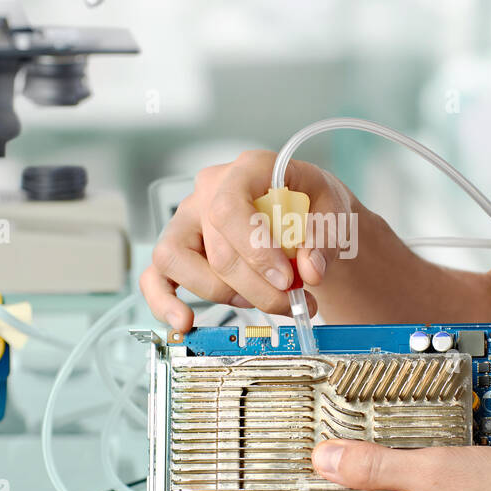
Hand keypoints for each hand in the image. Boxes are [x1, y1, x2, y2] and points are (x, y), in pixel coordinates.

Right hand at [139, 150, 356, 331]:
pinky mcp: (178, 249)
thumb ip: (325, 240)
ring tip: (258, 300)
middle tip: (293, 303)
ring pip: (179, 262)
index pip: (230, 207)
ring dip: (222, 294)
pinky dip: (163, 302)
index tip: (286, 279)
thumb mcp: (335, 212)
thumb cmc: (315, 207)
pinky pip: (154, 276)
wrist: (309, 216)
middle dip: (257, 288)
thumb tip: (309, 271)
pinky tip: (184, 321)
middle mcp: (209, 190)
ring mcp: (187, 220)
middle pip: (217, 249)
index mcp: (248, 169)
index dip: (254, 249)